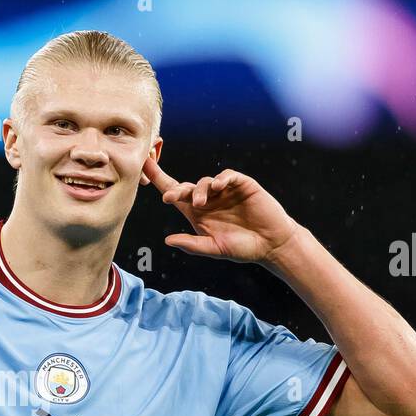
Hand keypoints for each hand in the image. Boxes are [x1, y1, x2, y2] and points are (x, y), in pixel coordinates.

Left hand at [142, 157, 299, 262]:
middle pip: (185, 186)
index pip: (174, 192)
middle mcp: (208, 199)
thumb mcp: (214, 248)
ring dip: (199, 190)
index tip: (144, 167)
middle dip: (175, 189)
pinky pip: (227, 176)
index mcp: (196, 213)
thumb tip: (167, 241)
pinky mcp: (242, 184)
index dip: (159, 179)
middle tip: (170, 197)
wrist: (271, 244)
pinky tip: (216, 187)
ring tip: (200, 203)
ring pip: (204, 181)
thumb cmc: (242, 248)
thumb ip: (192, 244)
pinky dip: (220, 179)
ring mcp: (224, 191)